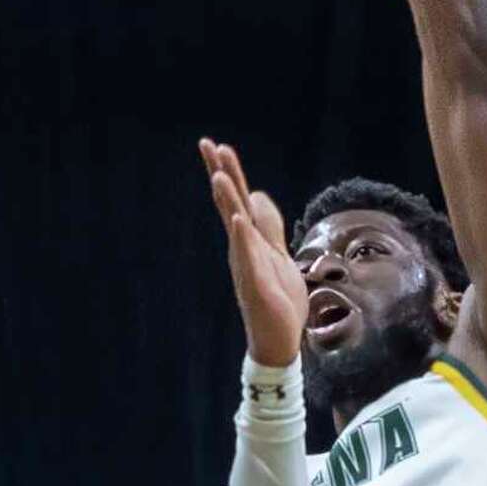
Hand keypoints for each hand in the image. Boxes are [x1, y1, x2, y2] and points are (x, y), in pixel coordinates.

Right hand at [200, 140, 306, 369]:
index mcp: (249, 241)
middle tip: (206, 143)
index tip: (219, 146)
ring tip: (218, 174)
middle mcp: (242, 249)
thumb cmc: (278, 300)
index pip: (236, 199)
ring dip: (227, 200)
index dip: (229, 173)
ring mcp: (246, 265)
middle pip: (229, 204)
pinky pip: (247, 256)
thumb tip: (258, 196)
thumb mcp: (277, 254)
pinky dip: (241, 236)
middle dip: (220, 173)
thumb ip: (268, 227)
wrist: (280, 341)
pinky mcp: (254, 284)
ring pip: (235, 226)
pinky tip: (237, 218)